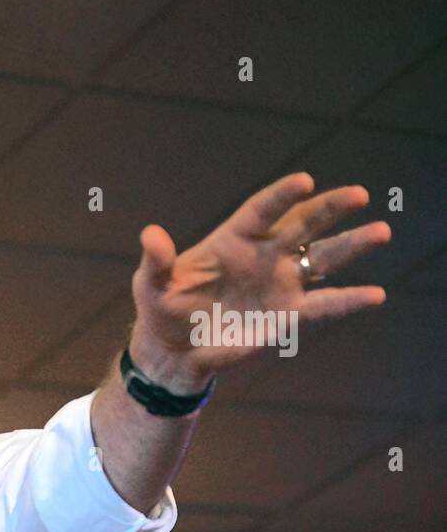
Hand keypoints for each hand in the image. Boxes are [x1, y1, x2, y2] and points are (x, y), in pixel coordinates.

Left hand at [128, 172, 391, 389]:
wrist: (174, 349)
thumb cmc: (162, 309)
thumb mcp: (151, 284)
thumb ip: (156, 260)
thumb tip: (151, 234)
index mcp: (233, 239)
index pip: (262, 210)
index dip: (282, 195)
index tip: (305, 181)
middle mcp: (264, 255)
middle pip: (303, 225)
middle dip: (330, 209)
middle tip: (359, 194)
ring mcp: (280, 283)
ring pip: (322, 258)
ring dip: (352, 246)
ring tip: (381, 231)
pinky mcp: (287, 314)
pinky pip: (323, 305)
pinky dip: (349, 300)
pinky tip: (376, 295)